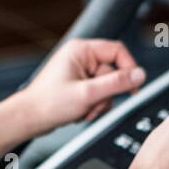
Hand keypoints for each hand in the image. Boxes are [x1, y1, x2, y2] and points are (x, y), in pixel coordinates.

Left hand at [17, 38, 146, 135]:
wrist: (29, 119)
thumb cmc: (48, 103)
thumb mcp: (88, 94)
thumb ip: (116, 83)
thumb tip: (139, 74)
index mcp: (80, 50)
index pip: (117, 51)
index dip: (129, 69)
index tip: (133, 87)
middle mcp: (80, 57)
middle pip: (113, 73)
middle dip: (106, 94)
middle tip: (93, 104)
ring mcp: (79, 71)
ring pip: (106, 87)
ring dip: (99, 103)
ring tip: (83, 110)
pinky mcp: (78, 85)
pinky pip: (97, 94)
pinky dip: (92, 106)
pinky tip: (80, 112)